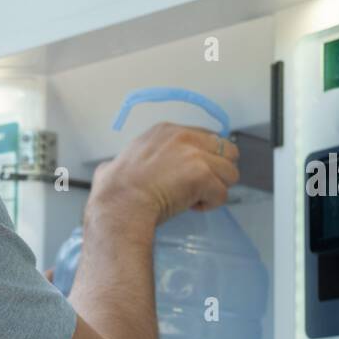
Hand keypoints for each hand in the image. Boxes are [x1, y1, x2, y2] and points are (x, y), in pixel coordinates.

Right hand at [89, 122, 240, 225]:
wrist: (120, 204)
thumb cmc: (114, 191)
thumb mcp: (116, 162)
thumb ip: (125, 161)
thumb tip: (108, 170)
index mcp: (166, 131)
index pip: (207, 138)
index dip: (204, 159)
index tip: (190, 175)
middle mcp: (184, 137)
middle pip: (227, 151)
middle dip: (217, 171)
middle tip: (199, 187)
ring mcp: (195, 155)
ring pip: (230, 173)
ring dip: (215, 189)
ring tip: (193, 198)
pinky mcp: (203, 176)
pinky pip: (223, 194)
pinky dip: (210, 204)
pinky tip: (192, 207)